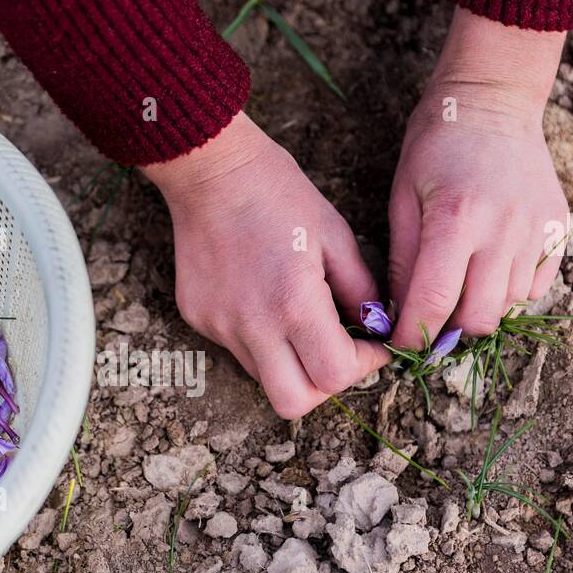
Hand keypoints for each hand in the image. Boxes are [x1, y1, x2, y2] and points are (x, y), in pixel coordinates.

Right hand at [143, 113, 388, 418]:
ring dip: (292, 362)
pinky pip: (237, 348)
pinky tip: (261, 297)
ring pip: (264, 378)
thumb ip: (360, 289)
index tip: (372, 343)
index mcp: (293, 303)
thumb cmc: (277, 193)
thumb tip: (375, 326)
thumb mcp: (336, 235)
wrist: (208, 170)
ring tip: (299, 318)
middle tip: (337, 353)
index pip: (335, 375)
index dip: (364, 366)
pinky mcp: (197, 318)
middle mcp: (252, 325)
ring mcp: (219, 326)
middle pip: (294, 402)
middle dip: (324, 385)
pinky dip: (260, 338)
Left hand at [388, 8, 569, 349]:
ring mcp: (538, 230)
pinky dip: (512, 291)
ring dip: (480, 308)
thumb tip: (398, 313)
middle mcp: (504, 230)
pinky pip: (538, 286)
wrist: (492, 100)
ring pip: (509, 305)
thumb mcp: (403, 198)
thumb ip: (403, 260)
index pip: (434, 303)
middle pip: (480, 317)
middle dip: (449, 331)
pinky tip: (491, 268)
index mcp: (456, 220)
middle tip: (430, 321)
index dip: (412, 334)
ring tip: (460, 285)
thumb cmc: (436, 146)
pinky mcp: (560, 228)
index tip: (399, 344)